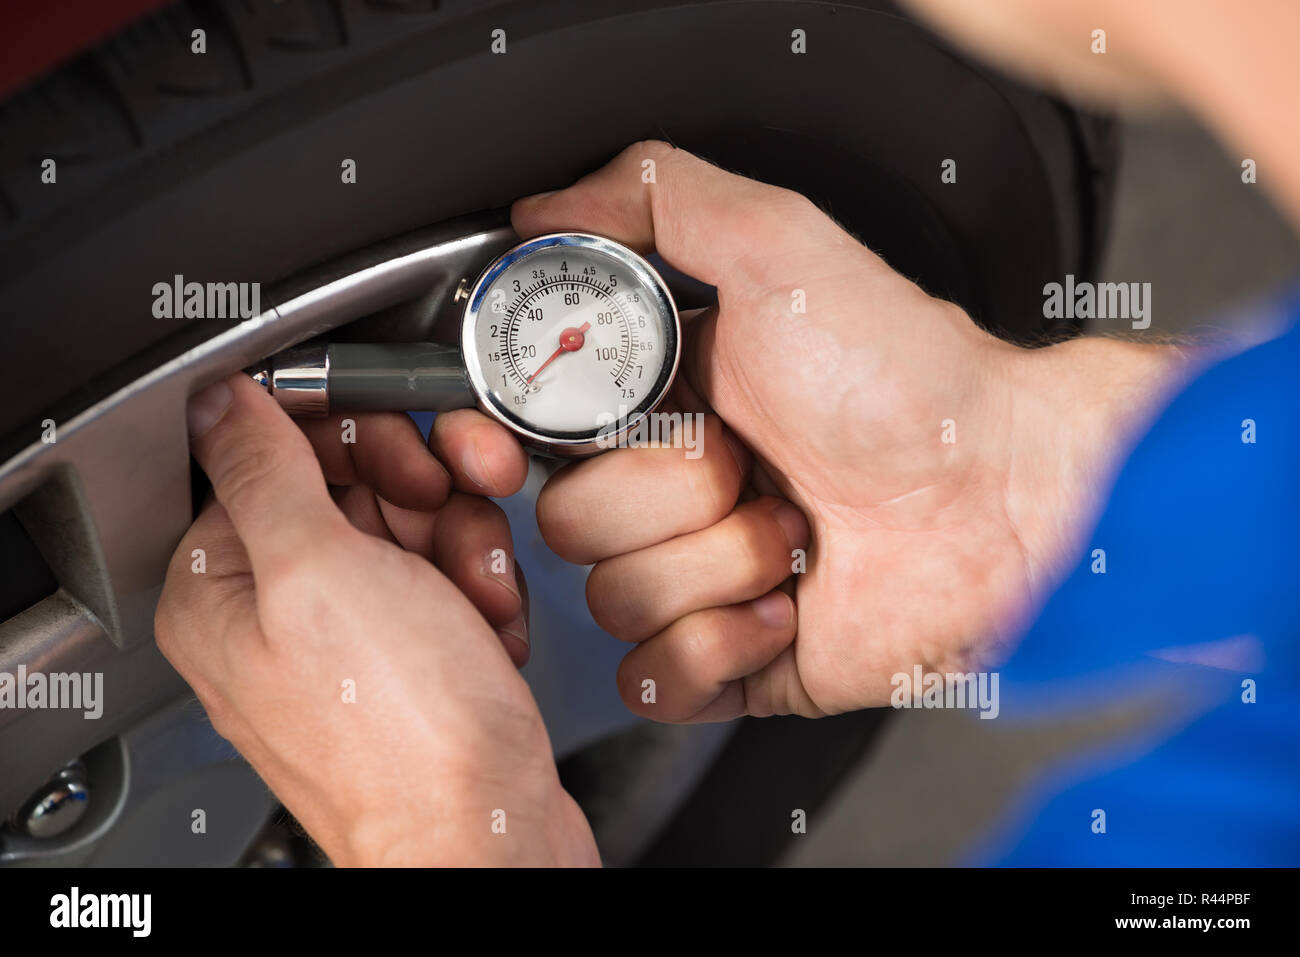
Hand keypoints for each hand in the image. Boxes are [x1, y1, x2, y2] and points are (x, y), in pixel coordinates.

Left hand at [155, 375, 597, 865]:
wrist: (487, 832)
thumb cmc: (402, 735)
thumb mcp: (318, 571)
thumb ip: (263, 468)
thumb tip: (218, 399)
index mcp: (223, 587)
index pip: (276, 454)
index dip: (353, 439)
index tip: (410, 451)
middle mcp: (279, 612)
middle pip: (354, 486)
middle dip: (427, 496)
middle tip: (459, 524)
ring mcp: (350, 639)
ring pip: (414, 527)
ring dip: (466, 548)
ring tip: (479, 597)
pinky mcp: (411, 659)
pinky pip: (448, 579)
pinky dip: (481, 593)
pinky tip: (489, 630)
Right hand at [519, 142, 1190, 719]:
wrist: (1003, 495)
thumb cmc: (908, 377)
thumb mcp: (780, 244)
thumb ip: (655, 198)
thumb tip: (544, 209)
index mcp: (664, 405)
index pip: (543, 434)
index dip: (568, 434)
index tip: (639, 416)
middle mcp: (673, 495)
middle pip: (571, 522)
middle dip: (676, 495)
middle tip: (757, 465)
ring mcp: (700, 580)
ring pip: (614, 601)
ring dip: (719, 564)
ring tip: (797, 530)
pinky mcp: (731, 661)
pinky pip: (653, 681)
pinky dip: (719, 646)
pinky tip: (785, 606)